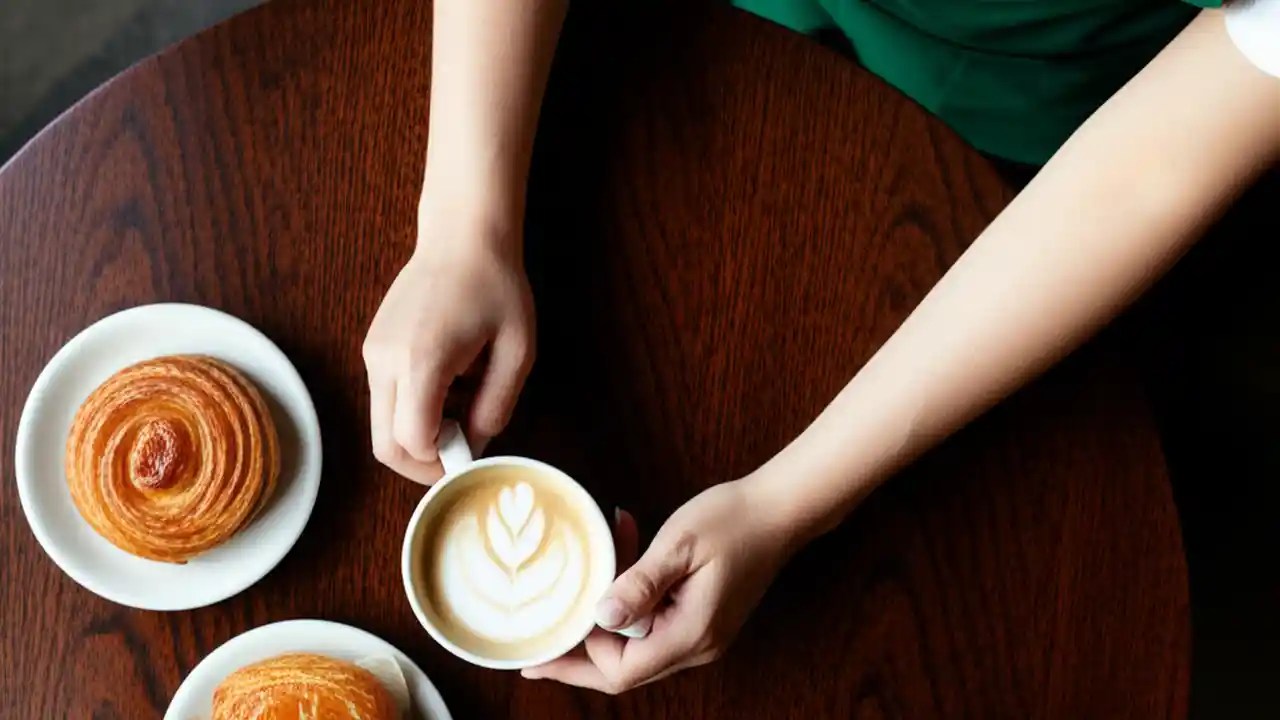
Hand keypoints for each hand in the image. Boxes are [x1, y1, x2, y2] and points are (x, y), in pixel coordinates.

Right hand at [363, 208, 533, 483]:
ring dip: (418, 434)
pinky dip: (411, 410)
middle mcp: (386, 360)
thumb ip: (497, 406)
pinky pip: (384, 399)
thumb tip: (477, 447)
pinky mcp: (373, 347)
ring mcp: (373, 353)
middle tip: (461, 451)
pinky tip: (448, 385)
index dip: (441, 463)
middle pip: (383, 445)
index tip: (470, 456)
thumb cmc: (496, 286)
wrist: (462, 235)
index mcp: (421, 361)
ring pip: (381, 425)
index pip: (412, 441)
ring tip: (461, 407)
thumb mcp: (517, 351)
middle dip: (422, 463)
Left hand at [523, 478, 800, 692]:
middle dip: (581, 649)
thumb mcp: (679, 545)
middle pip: (625, 666)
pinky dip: (629, 597)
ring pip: (636, 642)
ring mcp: (700, 634)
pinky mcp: (700, 617)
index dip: (580, 661)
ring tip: (589, 564)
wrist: (781, 509)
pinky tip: (621, 552)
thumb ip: (639, 583)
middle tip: (537, 641)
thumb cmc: (733, 520)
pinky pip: (653, 621)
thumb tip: (600, 617)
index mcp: (691, 634)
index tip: (546, 640)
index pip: (622, 671)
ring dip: (606, 611)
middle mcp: (697, 645)